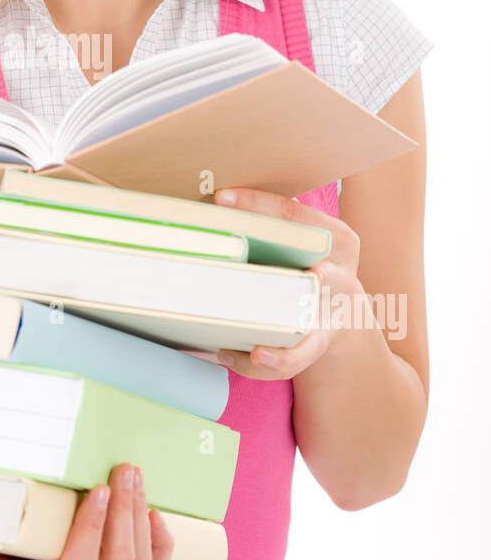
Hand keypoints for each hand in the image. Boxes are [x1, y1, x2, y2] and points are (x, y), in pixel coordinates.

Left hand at [211, 186, 362, 379]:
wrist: (338, 305)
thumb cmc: (306, 259)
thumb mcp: (304, 235)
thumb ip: (275, 218)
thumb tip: (218, 198)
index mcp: (336, 239)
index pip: (298, 215)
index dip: (259, 204)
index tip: (222, 198)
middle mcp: (342, 275)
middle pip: (323, 272)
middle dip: (317, 275)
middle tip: (308, 276)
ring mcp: (333, 314)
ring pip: (312, 329)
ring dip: (288, 336)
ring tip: (259, 350)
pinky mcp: (319, 343)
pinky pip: (296, 357)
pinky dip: (270, 361)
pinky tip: (235, 355)